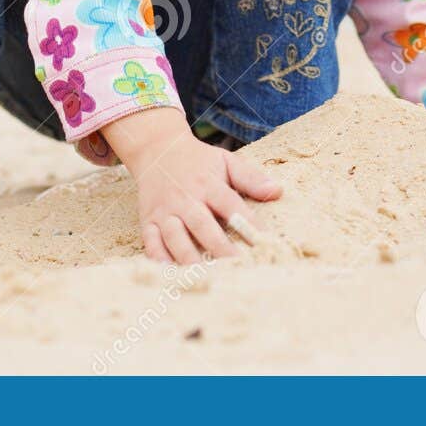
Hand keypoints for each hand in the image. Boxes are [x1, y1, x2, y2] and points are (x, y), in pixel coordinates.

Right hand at [102, 107, 281, 263]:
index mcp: (207, 183)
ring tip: (206, 277)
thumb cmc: (198, 161)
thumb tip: (277, 191)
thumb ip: (250, 178)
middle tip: (237, 267)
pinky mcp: (148, 221)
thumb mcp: (226, 161)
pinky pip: (151, 243)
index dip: (248, 223)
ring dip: (190, 258)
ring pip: (176, 238)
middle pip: (202, 226)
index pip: (230, 205)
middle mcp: (185, 198)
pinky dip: (160, 259)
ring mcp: (164, 212)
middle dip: (220, 247)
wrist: (156, 149)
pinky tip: (171, 275)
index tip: (265, 241)